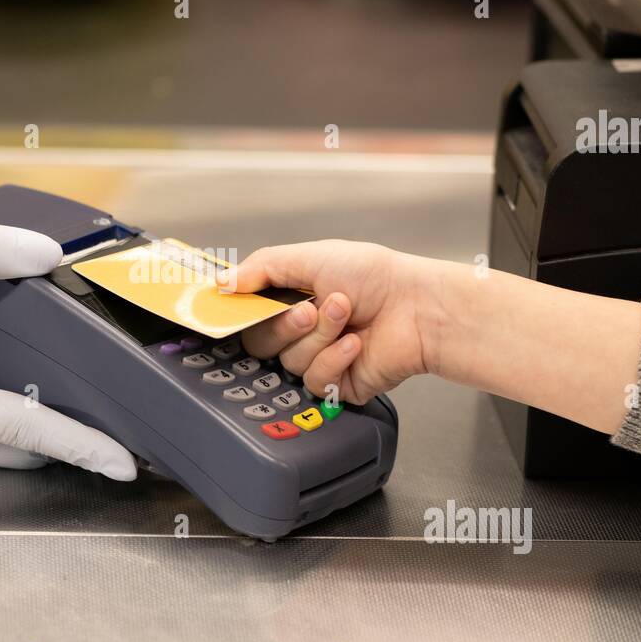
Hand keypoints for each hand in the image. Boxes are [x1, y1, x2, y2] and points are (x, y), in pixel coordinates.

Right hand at [0, 196, 136, 479]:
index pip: (27, 429)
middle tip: (119, 433)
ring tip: (83, 413)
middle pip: (15, 449)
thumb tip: (50, 254)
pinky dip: (1, 422)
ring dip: (33, 435)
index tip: (129, 463)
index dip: (83, 444)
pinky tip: (24, 392)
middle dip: (68, 446)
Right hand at [218, 240, 448, 403]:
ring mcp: (318, 358)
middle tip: (309, 308)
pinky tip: (357, 343)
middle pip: (260, 342)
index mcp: (291, 297)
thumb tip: (221, 282)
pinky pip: (315, 381)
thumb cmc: (376, 277)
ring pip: (289, 362)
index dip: (240, 313)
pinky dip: (335, 359)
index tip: (236, 308)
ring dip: (319, 337)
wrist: (419, 308)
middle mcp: (301, 330)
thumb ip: (262, 268)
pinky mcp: (337, 384)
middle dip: (285, 325)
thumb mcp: (312, 257)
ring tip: (347, 316)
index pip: (248, 313)